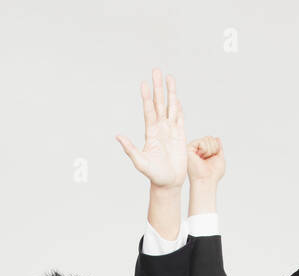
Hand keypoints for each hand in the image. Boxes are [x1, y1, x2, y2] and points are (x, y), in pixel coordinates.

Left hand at [116, 68, 185, 187]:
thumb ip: (130, 149)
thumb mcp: (140, 162)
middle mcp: (160, 128)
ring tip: (169, 77)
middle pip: (159, 103)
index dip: (146, 97)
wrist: (168, 183)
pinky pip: (180, 118)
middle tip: (156, 70)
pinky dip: (179, 108)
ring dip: (170, 92)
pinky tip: (177, 98)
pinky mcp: (180, 136)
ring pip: (170, 107)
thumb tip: (118, 136)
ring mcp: (170, 131)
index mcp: (150, 132)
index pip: (148, 110)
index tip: (143, 84)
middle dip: (158, 87)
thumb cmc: (154, 175)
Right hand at [188, 136, 224, 183]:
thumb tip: (217, 138)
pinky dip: (205, 150)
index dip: (216, 148)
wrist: (206, 181)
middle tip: (208, 159)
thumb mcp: (220, 158)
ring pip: (206, 139)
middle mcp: (196, 149)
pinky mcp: (188, 148)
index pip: (212, 140)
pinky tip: (200, 157)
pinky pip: (202, 142)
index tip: (212, 158)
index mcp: (202, 151)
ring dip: (209, 151)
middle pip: (209, 138)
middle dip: (213, 149)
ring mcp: (192, 148)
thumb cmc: (213, 174)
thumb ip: (219, 147)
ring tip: (203, 160)